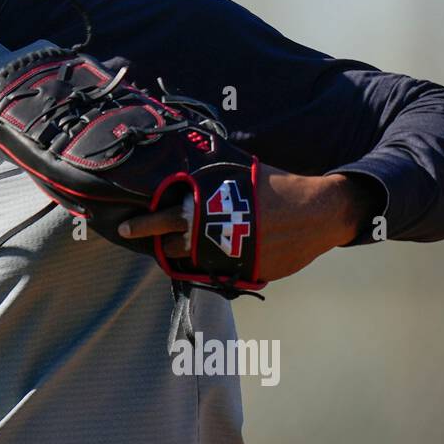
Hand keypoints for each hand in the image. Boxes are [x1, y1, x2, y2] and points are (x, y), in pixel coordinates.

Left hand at [116, 165, 376, 282]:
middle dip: (150, 237)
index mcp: (212, 207)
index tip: (125, 227)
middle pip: (172, 241)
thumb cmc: (279, 188)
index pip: (167, 216)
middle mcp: (216, 233)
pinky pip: (216, 270)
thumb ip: (215, 182)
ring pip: (192, 259)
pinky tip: (200, 256)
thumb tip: (192, 172)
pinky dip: (206, 263)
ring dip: (179, 252)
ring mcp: (229, 255)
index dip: (145, 223)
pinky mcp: (245, 271)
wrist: (318, 213)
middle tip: (128, 232)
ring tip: (169, 244)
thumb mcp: (242, 177)